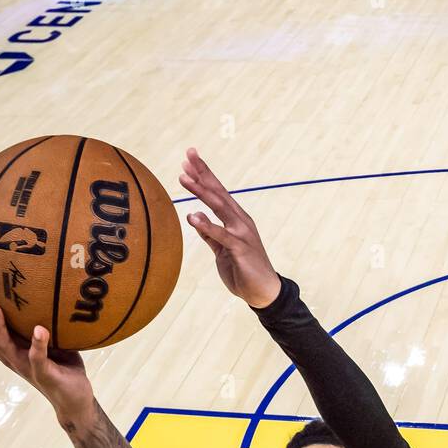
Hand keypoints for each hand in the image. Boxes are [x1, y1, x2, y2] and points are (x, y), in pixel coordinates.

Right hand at [0, 276, 94, 426]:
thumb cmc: (59, 364)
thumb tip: (39, 284)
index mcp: (6, 344)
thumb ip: (37, 317)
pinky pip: (38, 359)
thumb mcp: (44, 337)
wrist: (73, 400)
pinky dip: (38, 345)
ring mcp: (25, 365)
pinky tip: (39, 330)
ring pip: (3, 345)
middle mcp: (9, 355)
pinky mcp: (44, 375)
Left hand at [178, 148, 281, 307]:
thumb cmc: (243, 270)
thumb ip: (210, 235)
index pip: (217, 192)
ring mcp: (242, 233)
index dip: (203, 175)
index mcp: (236, 219)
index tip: (188, 160)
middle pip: (218, 192)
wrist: (263, 292)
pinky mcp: (240, 248)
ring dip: (201, 191)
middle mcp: (240, 221)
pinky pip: (221, 235)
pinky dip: (206, 225)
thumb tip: (196, 219)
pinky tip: (192, 216)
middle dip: (202, 173)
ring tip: (183, 178)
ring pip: (219, 207)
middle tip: (188, 155)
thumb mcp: (222, 250)